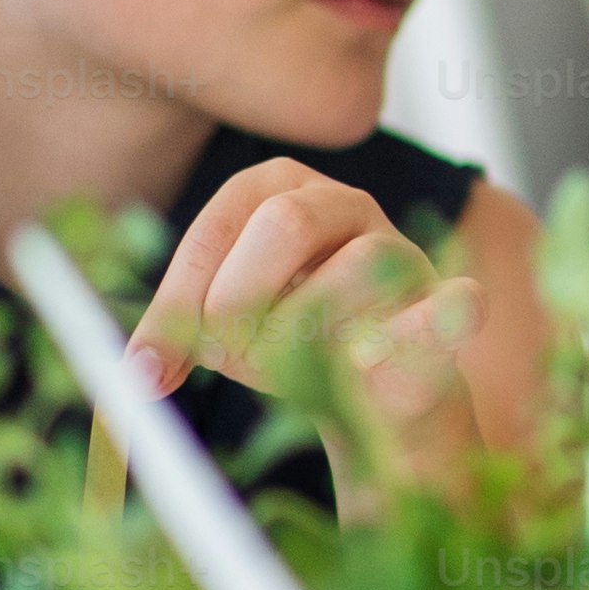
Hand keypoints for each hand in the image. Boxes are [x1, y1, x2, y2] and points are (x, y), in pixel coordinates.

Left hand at [133, 158, 483, 470]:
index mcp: (281, 190)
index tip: (154, 368)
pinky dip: (415, 334)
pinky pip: (452, 304)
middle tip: (227, 356)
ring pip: (362, 267)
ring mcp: (406, 250)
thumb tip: (135, 372)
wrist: (374, 399)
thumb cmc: (290, 344)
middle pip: (288, 221)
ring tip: (292, 374)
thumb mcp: (220, 330)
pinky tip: (373, 363)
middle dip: (242, 299)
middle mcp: (348, 204)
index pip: (221, 222)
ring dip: (313, 335)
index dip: (182, 297)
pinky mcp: (452, 302)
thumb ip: (178, 335)